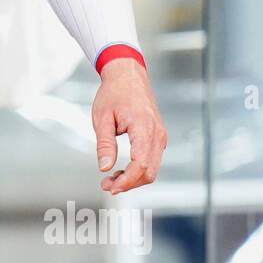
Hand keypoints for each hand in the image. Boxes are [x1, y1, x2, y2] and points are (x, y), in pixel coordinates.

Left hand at [92, 59, 166, 193]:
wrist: (128, 75)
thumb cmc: (114, 93)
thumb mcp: (102, 118)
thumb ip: (104, 144)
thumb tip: (104, 167)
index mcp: (143, 127)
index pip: (141, 164)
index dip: (127, 180)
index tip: (110, 187)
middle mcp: (157, 133)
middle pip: (150, 171)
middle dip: (129, 184)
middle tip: (107, 185)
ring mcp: (160, 135)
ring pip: (153, 168)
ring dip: (133, 179)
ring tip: (111, 179)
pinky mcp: (158, 136)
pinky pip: (152, 160)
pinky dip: (139, 170)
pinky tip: (122, 170)